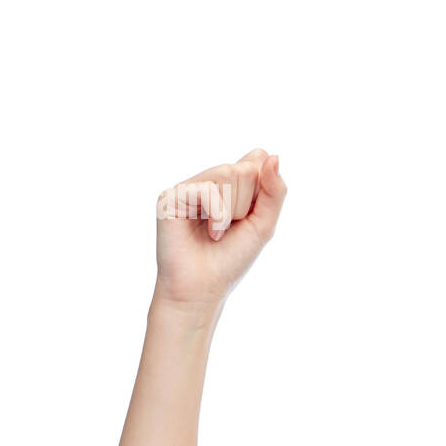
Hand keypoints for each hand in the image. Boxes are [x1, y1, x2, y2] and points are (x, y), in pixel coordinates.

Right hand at [154, 148, 286, 307]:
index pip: (256, 160)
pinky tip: (211, 233)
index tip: (251, 214)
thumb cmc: (232, 259)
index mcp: (231, 185)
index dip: (261, 185)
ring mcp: (189, 187)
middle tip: (231, 228)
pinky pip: (208, 189)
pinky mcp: (171, 196)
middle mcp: (208, 181)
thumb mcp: (264, 224)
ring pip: (228, 173)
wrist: (202, 289)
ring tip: (219, 231)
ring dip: (233, 210)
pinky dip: (217, 216)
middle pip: (244, 168)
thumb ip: (274, 191)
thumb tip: (273, 155)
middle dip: (247, 204)